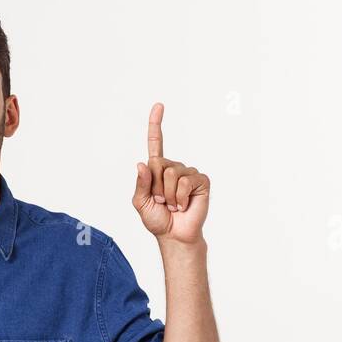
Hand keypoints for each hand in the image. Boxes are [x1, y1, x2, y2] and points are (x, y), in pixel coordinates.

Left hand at [131, 103, 209, 245]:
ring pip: (171, 174)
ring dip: (167, 195)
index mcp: (157, 170)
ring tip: (173, 205)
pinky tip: (183, 206)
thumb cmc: (158, 219)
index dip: (156, 124)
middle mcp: (173, 167)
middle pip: (158, 164)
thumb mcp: (140, 203)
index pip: (157, 143)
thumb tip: (141, 163)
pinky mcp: (200, 180)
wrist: (174, 235)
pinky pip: (185, 182)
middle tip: (161, 201)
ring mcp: (188, 173)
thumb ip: (140, 184)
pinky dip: (180, 197)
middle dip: (155, 186)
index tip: (159, 106)